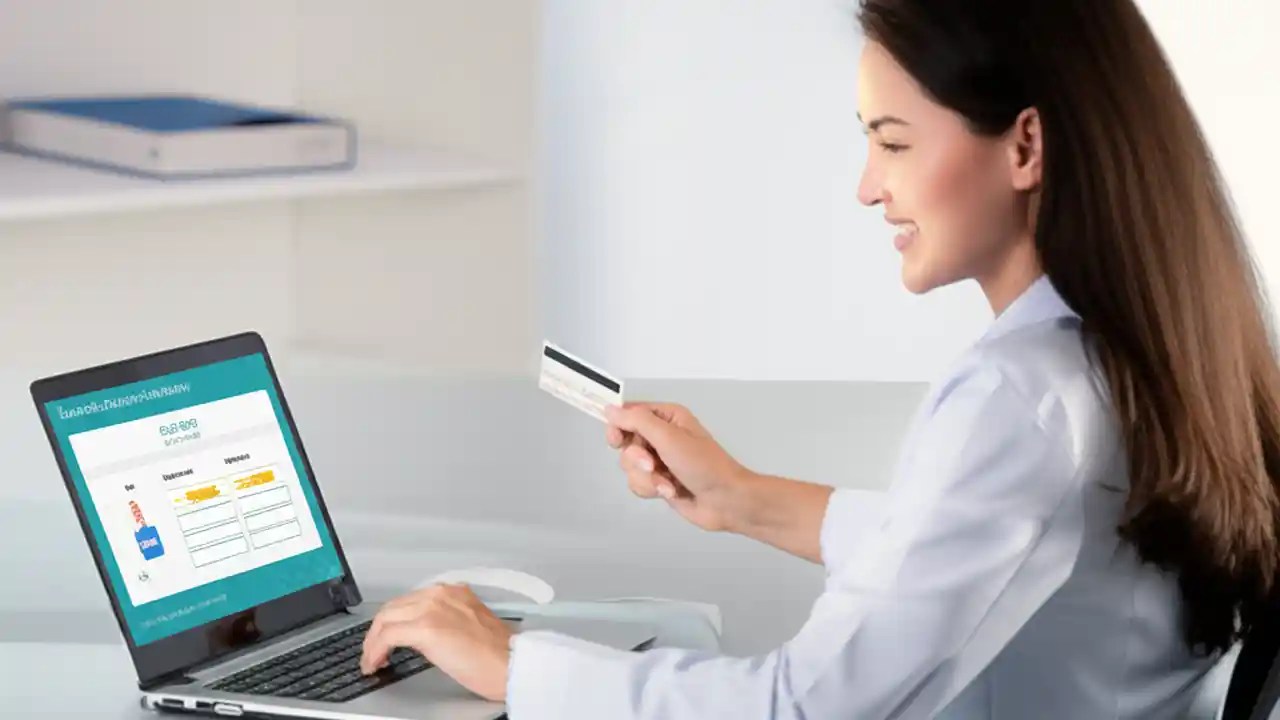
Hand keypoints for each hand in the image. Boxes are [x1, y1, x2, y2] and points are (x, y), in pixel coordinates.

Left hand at [360, 584, 512, 701]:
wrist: (511, 664)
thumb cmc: (497, 653)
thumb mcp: (468, 625)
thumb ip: (444, 621)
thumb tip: (421, 636)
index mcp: (452, 592)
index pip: (409, 601)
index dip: (392, 621)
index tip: (386, 638)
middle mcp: (440, 594)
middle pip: (392, 608)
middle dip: (377, 631)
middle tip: (373, 652)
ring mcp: (431, 609)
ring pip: (385, 619)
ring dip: (373, 642)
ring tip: (372, 660)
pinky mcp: (425, 629)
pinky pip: (387, 637)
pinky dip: (375, 651)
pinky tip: (376, 663)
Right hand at [604, 402, 754, 531]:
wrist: (725, 500)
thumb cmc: (703, 464)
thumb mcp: (669, 437)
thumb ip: (637, 421)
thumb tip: (610, 409)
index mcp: (666, 417)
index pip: (629, 414)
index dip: (618, 426)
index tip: (616, 440)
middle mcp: (661, 436)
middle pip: (626, 443)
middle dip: (637, 459)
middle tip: (652, 464)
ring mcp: (659, 460)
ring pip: (629, 467)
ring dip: (646, 478)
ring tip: (667, 483)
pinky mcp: (659, 481)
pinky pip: (638, 483)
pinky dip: (652, 489)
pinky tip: (670, 491)